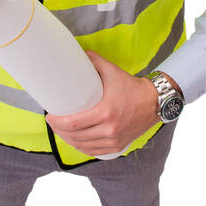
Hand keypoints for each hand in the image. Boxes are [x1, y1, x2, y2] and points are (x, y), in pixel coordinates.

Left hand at [45, 51, 177, 155]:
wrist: (155, 102)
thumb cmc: (133, 87)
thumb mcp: (113, 71)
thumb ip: (94, 62)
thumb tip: (79, 54)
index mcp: (106, 113)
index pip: (74, 123)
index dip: (58, 122)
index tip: (50, 116)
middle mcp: (110, 130)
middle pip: (75, 136)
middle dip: (59, 131)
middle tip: (53, 122)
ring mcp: (114, 140)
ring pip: (83, 146)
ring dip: (68, 140)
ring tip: (61, 131)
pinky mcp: (118, 146)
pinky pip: (94, 151)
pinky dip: (82, 147)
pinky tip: (75, 141)